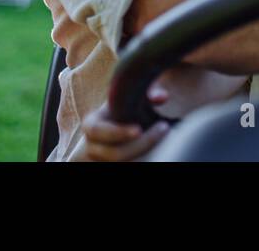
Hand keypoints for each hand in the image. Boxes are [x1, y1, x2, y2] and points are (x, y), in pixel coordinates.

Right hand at [83, 63, 248, 160]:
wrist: (108, 135)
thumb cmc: (120, 110)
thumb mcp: (126, 99)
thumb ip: (143, 93)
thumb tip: (162, 97)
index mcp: (93, 124)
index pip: (96, 130)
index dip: (116, 132)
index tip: (138, 129)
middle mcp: (94, 145)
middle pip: (114, 154)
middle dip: (140, 145)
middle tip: (164, 129)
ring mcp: (103, 159)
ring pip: (123, 163)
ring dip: (145, 151)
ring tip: (165, 132)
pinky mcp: (115, 165)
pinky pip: (130, 166)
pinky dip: (145, 158)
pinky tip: (162, 146)